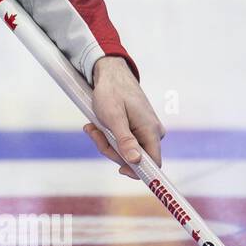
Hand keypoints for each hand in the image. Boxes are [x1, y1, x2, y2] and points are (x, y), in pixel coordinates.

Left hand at [83, 57, 164, 180]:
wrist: (111, 73)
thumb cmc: (111, 92)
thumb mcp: (113, 117)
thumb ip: (124, 140)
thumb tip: (135, 161)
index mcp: (151, 132)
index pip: (154, 164)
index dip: (138, 172)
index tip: (119, 170)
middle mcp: (153, 133)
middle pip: (134, 159)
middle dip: (111, 150)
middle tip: (95, 133)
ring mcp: (145, 131)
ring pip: (125, 150)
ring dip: (106, 142)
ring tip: (92, 127)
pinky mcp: (137, 128)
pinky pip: (123, 141)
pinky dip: (108, 136)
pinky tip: (96, 126)